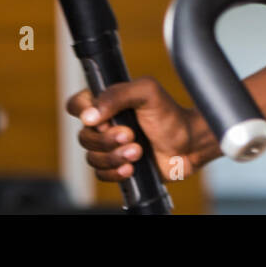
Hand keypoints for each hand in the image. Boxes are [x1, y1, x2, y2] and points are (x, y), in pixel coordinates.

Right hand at [66, 77, 208, 183]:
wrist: (188, 145)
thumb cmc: (170, 114)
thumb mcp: (147, 92)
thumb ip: (117, 95)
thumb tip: (89, 116)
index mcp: (108, 102)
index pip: (77, 105)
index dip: (84, 113)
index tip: (102, 119)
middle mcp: (105, 124)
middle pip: (83, 136)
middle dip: (107, 139)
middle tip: (131, 135)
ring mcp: (110, 146)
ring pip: (92, 157)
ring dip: (114, 156)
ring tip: (138, 151)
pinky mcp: (116, 166)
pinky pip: (101, 174)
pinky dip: (115, 172)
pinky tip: (132, 167)